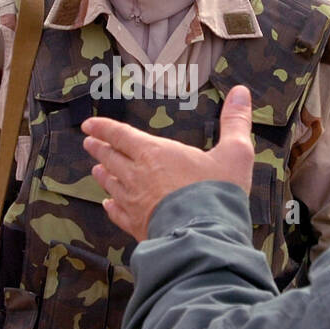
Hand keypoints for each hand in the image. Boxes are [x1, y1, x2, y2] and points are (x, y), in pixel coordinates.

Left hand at [82, 85, 254, 240]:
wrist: (203, 236)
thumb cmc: (217, 193)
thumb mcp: (235, 153)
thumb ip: (235, 122)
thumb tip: (241, 92)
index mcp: (155, 154)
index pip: (121, 135)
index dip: (104, 128)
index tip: (89, 124)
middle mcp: (137, 176)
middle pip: (112, 158)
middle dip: (99, 148)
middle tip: (89, 142)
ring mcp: (134, 203)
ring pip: (112, 185)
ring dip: (103, 175)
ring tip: (96, 170)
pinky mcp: (136, 226)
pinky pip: (118, 213)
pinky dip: (111, 207)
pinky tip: (108, 205)